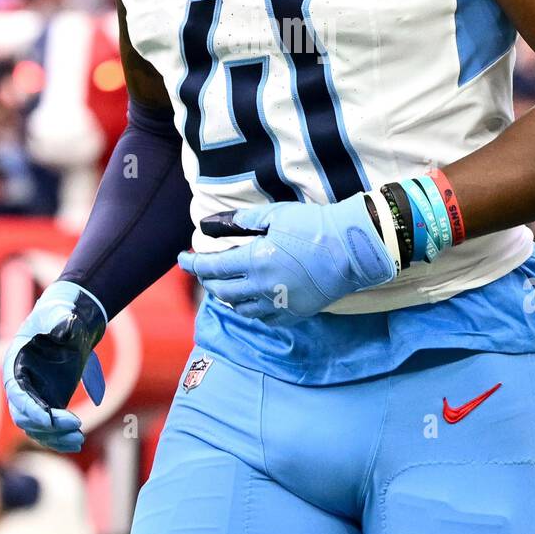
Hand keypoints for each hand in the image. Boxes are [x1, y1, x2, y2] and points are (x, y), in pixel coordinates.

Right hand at [2, 281, 107, 451]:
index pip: (17, 395)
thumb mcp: (58, 315)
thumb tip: (65, 327)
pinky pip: (49, 428)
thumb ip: (59, 320)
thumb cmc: (59, 315)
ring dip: (56, 437)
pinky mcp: (49, 403)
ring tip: (79, 440)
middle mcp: (21, 386)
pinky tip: (77, 441)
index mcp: (15, 365)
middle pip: (25, 417)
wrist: (70, 323)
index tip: (51, 419)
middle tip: (75, 426)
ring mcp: (34, 397)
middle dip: (48, 426)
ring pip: (37, 428)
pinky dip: (60, 437)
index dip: (31, 409)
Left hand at [177, 195, 395, 321]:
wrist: (353, 249)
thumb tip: (211, 224)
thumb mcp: (275, 215)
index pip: (211, 267)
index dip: (192, 263)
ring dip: (226, 297)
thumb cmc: (315, 226)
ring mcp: (278, 304)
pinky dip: (251, 309)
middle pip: (221, 291)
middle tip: (202, 270)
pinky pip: (264, 318)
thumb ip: (241, 220)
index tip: (182, 258)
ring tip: (224, 285)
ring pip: (240, 308)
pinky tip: (251, 300)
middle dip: (206, 281)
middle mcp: (261, 288)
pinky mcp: (294, 313)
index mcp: (254, 261)